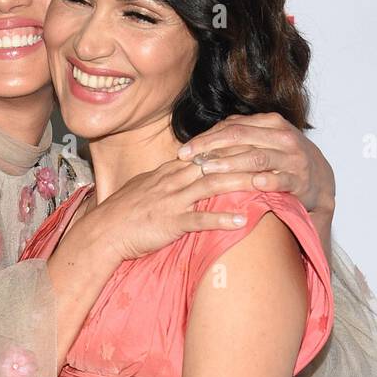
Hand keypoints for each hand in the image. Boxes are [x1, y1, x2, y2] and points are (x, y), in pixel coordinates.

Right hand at [79, 157, 256, 265]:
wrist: (103, 232)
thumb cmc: (123, 213)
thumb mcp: (146, 187)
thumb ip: (167, 178)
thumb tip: (183, 171)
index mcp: (170, 171)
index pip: (207, 152)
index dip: (234, 147)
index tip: (258, 145)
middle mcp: (174, 180)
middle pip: (217, 163)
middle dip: (246, 159)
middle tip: (273, 158)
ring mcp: (173, 201)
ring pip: (213, 186)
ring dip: (242, 184)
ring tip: (268, 185)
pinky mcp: (170, 223)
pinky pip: (200, 219)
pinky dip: (222, 219)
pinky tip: (243, 221)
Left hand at [178, 111, 335, 220]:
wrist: (320, 180)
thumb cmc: (283, 159)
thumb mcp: (262, 141)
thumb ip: (237, 137)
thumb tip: (201, 140)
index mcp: (269, 123)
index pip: (231, 127)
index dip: (205, 138)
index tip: (183, 151)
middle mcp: (281, 136)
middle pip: (241, 138)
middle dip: (212, 149)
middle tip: (190, 160)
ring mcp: (292, 158)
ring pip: (257, 158)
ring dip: (231, 164)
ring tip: (209, 170)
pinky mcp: (300, 180)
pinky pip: (280, 180)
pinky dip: (265, 181)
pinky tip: (248, 184)